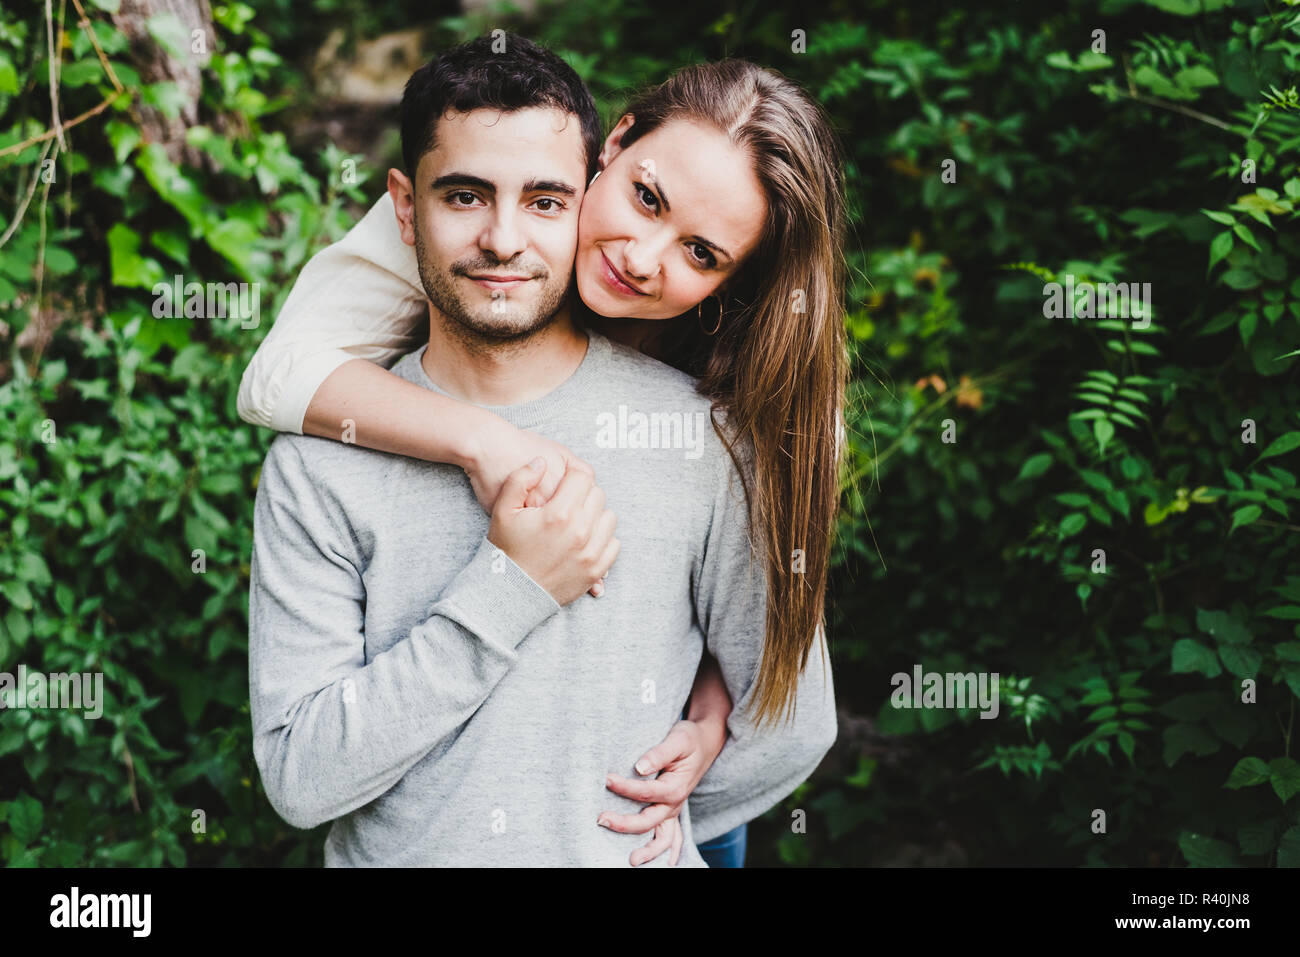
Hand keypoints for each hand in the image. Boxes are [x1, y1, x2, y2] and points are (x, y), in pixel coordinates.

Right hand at [464, 421, 607, 597]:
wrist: (511, 592)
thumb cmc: (506, 549)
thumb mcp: (503, 510)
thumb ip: (520, 479)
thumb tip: (540, 462)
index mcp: (559, 513)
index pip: (583, 478)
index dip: (571, 477)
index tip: (563, 484)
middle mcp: (580, 532)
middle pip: (598, 495)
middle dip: (583, 494)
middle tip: (566, 504)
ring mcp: (591, 553)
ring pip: (608, 517)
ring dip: (594, 515)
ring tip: (575, 521)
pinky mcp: (596, 570)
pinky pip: (613, 543)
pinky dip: (602, 538)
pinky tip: (584, 539)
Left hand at [598, 717, 727, 865]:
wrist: (706, 742)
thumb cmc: (689, 739)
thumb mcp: (678, 739)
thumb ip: (659, 754)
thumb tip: (640, 767)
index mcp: (676, 787)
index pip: (645, 792)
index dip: (623, 787)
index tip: (606, 779)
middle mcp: (675, 803)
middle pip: (648, 820)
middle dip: (624, 824)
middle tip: (601, 819)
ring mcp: (674, 810)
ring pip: (663, 838)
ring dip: (648, 850)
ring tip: (632, 860)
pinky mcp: (671, 810)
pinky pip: (671, 838)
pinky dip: (665, 851)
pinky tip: (657, 861)